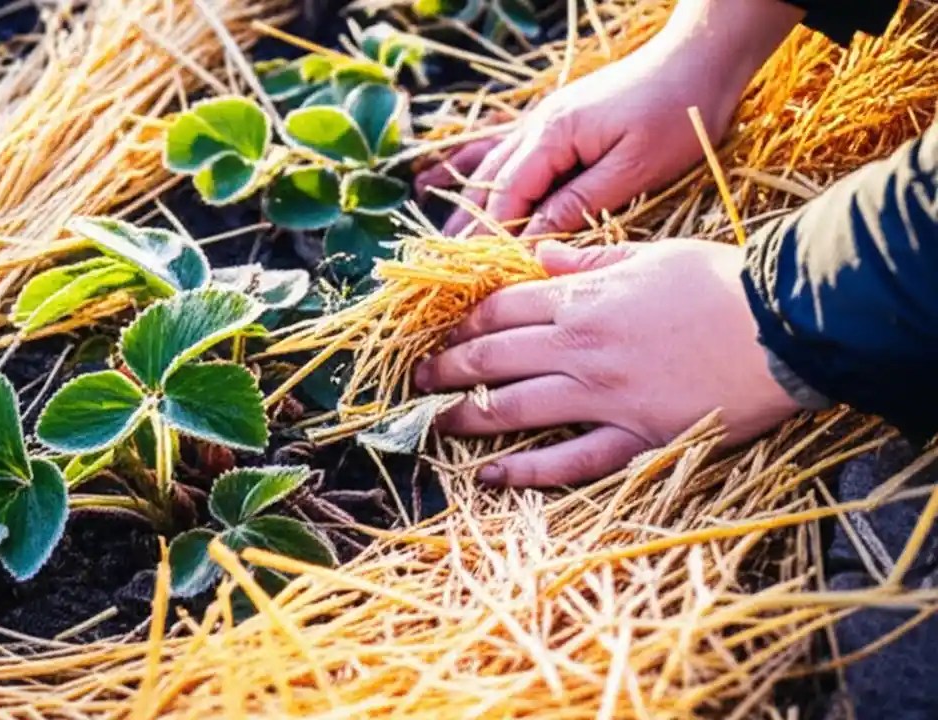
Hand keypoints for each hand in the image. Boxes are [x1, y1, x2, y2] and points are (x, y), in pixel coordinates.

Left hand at [413, 240, 801, 486]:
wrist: (784, 326)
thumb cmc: (721, 282)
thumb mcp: (649, 255)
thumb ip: (586, 259)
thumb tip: (536, 253)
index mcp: (583, 301)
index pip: (500, 310)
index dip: (463, 323)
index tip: (441, 334)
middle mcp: (580, 348)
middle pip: (492, 358)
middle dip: (446, 368)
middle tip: (417, 379)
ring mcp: (603, 396)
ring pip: (514, 408)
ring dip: (466, 415)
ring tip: (435, 422)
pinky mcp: (634, 437)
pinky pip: (569, 461)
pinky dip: (525, 472)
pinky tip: (490, 477)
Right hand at [416, 0, 803, 236]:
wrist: (699, 58)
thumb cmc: (676, 112)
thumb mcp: (633, 168)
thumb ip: (580, 202)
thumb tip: (534, 236)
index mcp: (553, 134)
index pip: (509, 194)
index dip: (492, 235)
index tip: (481, 272)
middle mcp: (539, 124)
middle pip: (491, 182)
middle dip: (470, 225)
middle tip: (452, 268)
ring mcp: (546, 119)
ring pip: (494, 166)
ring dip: (472, 204)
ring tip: (451, 240)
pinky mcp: (560, 120)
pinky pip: (509, 150)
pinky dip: (486, 173)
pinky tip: (467, 188)